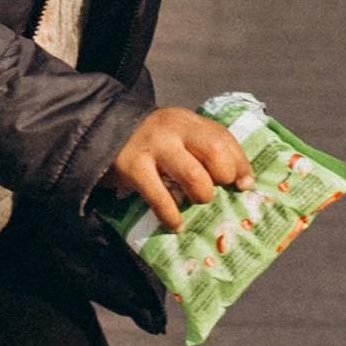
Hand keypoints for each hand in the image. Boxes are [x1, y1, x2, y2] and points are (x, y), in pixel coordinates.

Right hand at [108, 104, 251, 225]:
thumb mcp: (179, 136)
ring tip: (194, 204)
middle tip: (214, 190)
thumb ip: (205, 149)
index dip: (240, 164)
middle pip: (215, 152)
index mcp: (188, 121)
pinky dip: (172, 216)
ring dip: (200, 196)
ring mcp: (153, 147)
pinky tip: (176, 224)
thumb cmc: (152, 143)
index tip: (244, 185)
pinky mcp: (133, 167)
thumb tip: (243, 182)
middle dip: (222, 178)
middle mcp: (174, 129)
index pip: (224, 139)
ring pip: (193, 177)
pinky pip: (161, 198)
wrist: (101, 132)